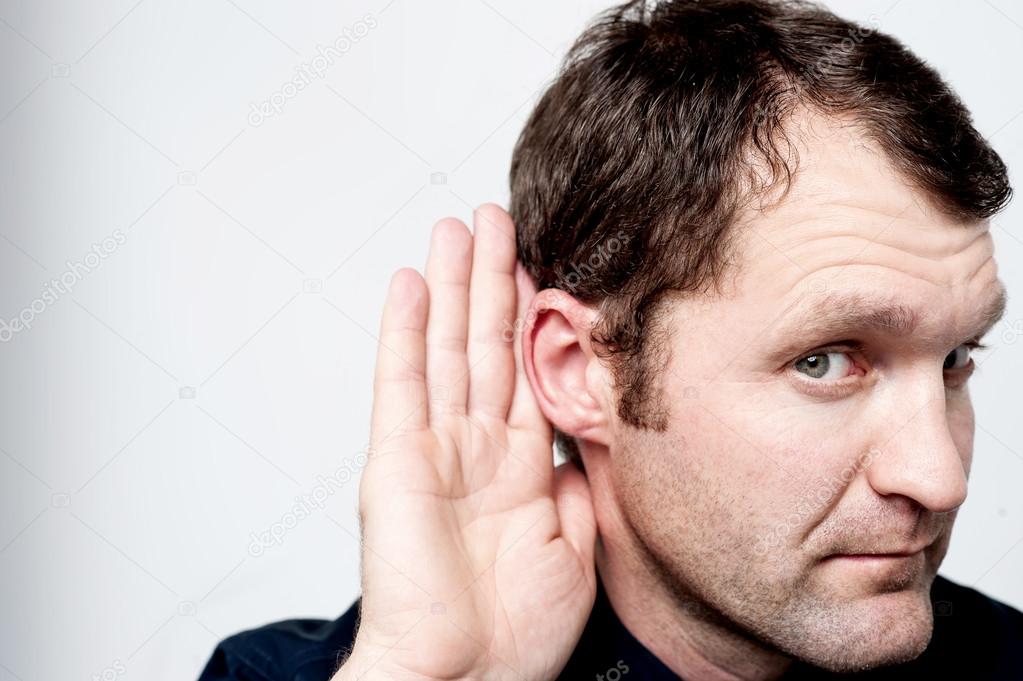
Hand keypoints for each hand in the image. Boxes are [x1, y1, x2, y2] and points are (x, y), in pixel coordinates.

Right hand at [334, 204, 597, 680]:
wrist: (467, 678)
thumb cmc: (515, 632)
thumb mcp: (575, 549)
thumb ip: (576, 487)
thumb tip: (585, 447)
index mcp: (516, 466)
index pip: (524, 370)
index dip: (532, 317)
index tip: (544, 265)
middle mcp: (475, 447)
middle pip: (485, 343)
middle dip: (494, 279)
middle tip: (497, 217)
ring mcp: (434, 448)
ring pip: (446, 346)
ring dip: (454, 285)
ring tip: (459, 227)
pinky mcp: (397, 460)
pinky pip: (401, 382)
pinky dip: (403, 330)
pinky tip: (410, 283)